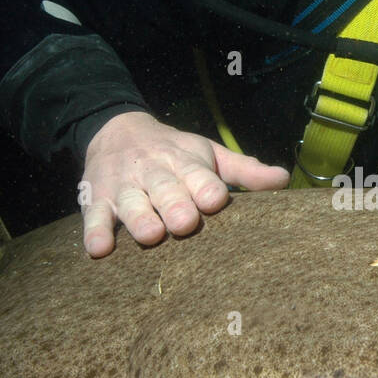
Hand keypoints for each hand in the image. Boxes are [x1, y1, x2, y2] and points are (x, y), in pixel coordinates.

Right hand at [80, 111, 288, 256]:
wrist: (116, 129)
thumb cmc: (174, 152)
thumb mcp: (209, 154)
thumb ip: (244, 170)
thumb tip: (284, 180)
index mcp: (185, 162)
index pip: (198, 175)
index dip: (206, 187)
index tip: (216, 200)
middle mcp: (155, 173)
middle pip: (166, 189)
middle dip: (175, 204)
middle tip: (186, 223)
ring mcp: (124, 187)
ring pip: (131, 203)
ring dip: (140, 218)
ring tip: (150, 235)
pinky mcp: (97, 199)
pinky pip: (94, 216)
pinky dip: (95, 231)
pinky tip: (98, 248)